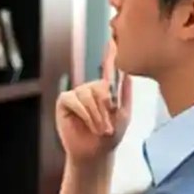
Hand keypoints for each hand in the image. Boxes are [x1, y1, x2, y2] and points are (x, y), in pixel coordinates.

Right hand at [56, 40, 131, 162]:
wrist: (94, 154)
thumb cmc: (110, 137)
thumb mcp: (123, 116)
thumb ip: (125, 95)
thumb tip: (128, 74)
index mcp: (106, 89)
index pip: (108, 68)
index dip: (109, 53)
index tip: (113, 39)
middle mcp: (90, 88)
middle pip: (99, 86)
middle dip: (105, 108)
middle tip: (108, 127)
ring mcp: (77, 94)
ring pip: (87, 95)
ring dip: (96, 115)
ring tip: (100, 129)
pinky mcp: (65, 101)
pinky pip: (74, 99)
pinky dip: (84, 113)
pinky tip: (88, 123)